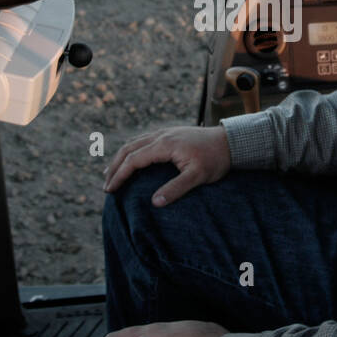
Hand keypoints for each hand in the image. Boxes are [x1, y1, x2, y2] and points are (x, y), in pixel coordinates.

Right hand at [102, 125, 231, 205]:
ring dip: (120, 158)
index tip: (110, 190)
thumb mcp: (198, 176)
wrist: (231, 141)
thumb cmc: (216, 159)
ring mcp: (164, 133)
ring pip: (134, 143)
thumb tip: (155, 203)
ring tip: (111, 174)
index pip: (133, 160)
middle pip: (128, 149)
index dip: (119, 175)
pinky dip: (131, 152)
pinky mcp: (169, 134)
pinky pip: (143, 141)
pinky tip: (131, 161)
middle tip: (106, 185)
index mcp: (164, 145)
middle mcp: (161, 136)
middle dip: (114, 167)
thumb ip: (176, 189)